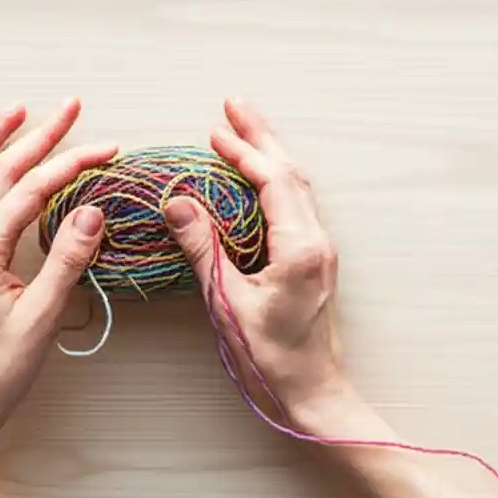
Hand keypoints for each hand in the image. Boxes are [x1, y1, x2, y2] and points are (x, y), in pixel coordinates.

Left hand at [0, 98, 116, 433]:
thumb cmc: (0, 367)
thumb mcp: (43, 315)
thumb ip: (68, 259)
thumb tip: (93, 210)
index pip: (33, 189)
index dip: (73, 163)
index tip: (110, 149)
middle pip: (1, 169)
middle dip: (39, 134)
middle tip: (72, 106)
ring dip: (0, 141)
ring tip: (23, 112)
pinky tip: (1, 159)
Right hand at [162, 98, 345, 419]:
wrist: (312, 393)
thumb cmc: (270, 358)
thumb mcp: (226, 303)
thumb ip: (203, 249)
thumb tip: (178, 202)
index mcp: (301, 247)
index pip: (273, 181)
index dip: (243, 152)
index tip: (214, 132)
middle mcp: (317, 241)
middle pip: (291, 173)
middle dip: (262, 136)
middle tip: (234, 104)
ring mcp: (319, 250)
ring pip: (296, 187)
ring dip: (270, 154)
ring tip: (242, 128)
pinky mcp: (313, 260)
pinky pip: (295, 206)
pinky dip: (273, 181)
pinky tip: (255, 178)